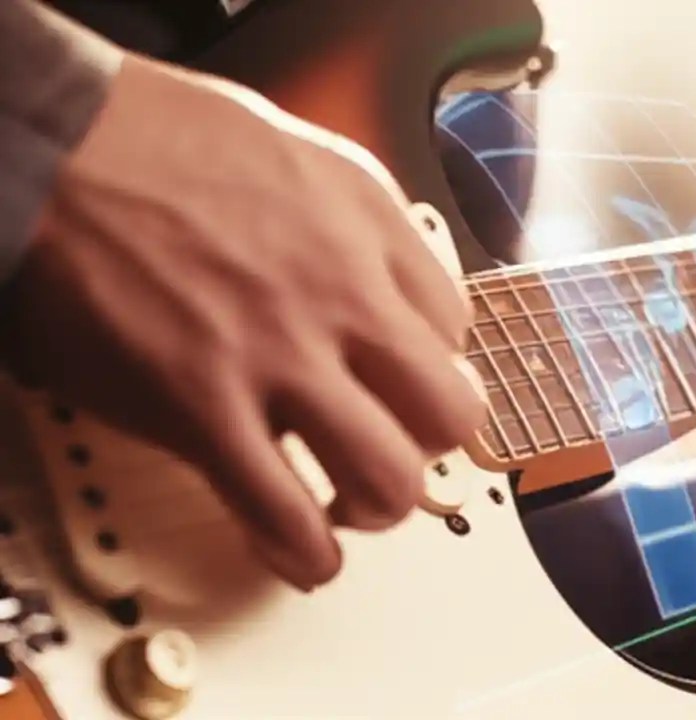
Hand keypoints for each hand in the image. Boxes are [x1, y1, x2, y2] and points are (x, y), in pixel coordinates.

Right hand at [0, 55, 485, 589]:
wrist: (50, 146)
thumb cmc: (152, 138)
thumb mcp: (297, 153)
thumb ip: (354, 219)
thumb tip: (380, 276)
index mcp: (367, 229)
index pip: (453, 328)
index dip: (429, 365)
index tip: (402, 382)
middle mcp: (341, 296)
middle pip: (447, 411)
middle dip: (428, 446)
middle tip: (393, 448)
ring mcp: (276, 358)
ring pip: (386, 477)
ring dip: (375, 506)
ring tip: (346, 505)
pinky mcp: (200, 411)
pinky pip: (282, 514)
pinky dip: (303, 553)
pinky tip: (299, 552)